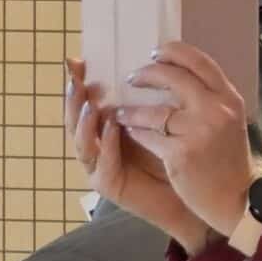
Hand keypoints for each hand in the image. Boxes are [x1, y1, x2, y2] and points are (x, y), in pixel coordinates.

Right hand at [65, 58, 211, 253]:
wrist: (189, 199)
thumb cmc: (176, 159)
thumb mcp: (161, 122)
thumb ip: (148, 99)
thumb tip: (148, 61)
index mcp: (104, 128)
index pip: (84, 101)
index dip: (76, 82)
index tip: (76, 61)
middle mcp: (96, 145)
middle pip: (74, 119)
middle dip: (73, 98)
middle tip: (74, 79)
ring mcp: (99, 166)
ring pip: (81, 140)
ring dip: (83, 120)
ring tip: (89, 103)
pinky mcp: (108, 185)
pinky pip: (101, 162)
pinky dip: (104, 144)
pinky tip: (110, 128)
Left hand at [114, 41, 255, 239]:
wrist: (238, 200)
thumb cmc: (230, 162)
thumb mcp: (230, 123)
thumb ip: (210, 100)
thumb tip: (178, 76)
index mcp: (229, 99)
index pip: (199, 61)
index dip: (173, 52)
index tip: (155, 53)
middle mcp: (215, 111)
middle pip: (172, 77)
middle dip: (147, 74)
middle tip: (132, 78)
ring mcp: (197, 133)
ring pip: (153, 111)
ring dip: (133, 110)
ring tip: (122, 113)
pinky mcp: (180, 154)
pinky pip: (148, 136)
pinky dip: (136, 133)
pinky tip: (131, 132)